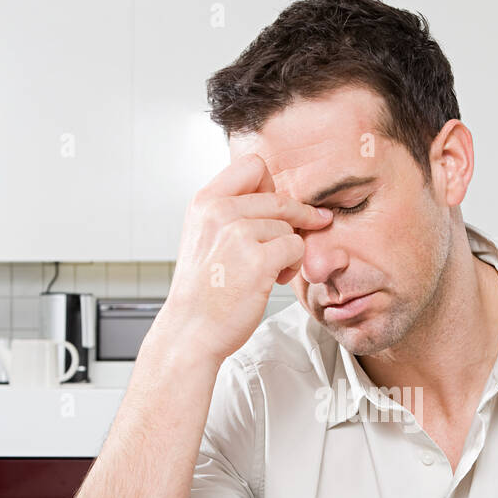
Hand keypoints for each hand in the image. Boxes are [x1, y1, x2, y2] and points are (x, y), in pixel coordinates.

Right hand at [155, 153, 332, 364]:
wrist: (190, 330)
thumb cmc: (202, 290)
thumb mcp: (203, 236)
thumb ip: (230, 213)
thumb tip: (273, 198)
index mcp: (204, 202)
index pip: (253, 167)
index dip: (271, 187)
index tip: (275, 208)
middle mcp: (219, 212)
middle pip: (279, 197)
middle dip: (296, 218)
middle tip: (306, 230)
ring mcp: (239, 235)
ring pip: (290, 225)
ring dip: (290, 248)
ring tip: (272, 270)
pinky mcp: (259, 260)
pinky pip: (296, 247)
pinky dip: (293, 264)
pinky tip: (275, 279)